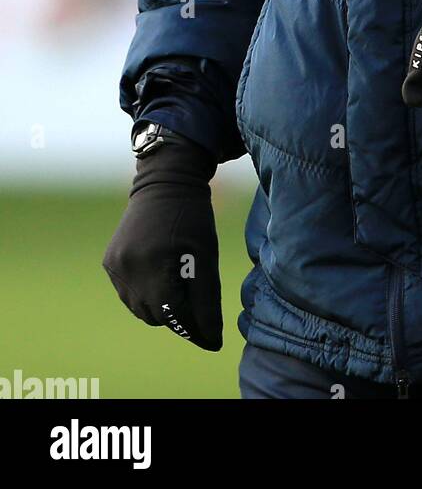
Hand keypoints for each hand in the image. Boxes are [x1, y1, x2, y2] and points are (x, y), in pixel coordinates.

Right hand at [102, 129, 222, 350]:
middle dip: (180, 317)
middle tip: (201, 309)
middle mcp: (127, 269)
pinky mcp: (109, 262)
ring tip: (183, 288)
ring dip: (162, 308)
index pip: (173, 315)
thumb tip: (212, 339)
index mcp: (153, 265)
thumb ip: (207, 299)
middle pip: (156, 316)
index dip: (194, 329)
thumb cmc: (192, 216)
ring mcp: (114, 266)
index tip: (213, 339)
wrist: (164, 181)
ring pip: (140, 309)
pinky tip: (163, 276)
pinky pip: (129, 294)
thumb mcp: (206, 255)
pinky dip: (147, 294)